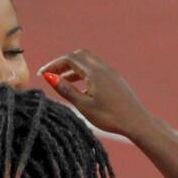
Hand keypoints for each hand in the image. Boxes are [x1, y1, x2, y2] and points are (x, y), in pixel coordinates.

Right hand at [38, 49, 152, 138]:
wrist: (136, 122)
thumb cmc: (110, 117)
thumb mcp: (84, 106)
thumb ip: (66, 90)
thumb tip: (50, 77)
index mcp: (94, 72)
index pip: (69, 59)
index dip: (53, 65)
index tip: (41, 75)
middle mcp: (103, 68)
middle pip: (79, 55)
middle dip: (63, 62)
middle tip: (52, 74)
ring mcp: (111, 72)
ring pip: (88, 61)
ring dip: (73, 68)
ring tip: (63, 82)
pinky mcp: (115, 79)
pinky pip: (96, 69)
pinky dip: (84, 73)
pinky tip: (81, 89)